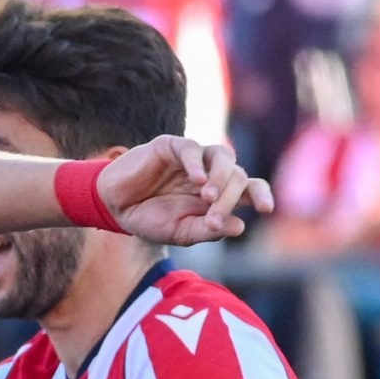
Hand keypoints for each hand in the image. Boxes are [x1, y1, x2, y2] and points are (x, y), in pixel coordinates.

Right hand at [99, 135, 273, 245]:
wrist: (114, 207)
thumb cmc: (149, 218)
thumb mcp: (179, 232)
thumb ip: (208, 230)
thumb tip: (240, 226)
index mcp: (219, 193)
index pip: (251, 187)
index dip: (262, 195)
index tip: (265, 210)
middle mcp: (211, 172)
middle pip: (238, 176)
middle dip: (229, 199)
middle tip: (212, 220)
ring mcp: (194, 158)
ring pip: (223, 157)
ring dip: (220, 178)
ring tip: (208, 197)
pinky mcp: (172, 146)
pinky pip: (191, 149)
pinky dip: (196, 163)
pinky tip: (195, 180)